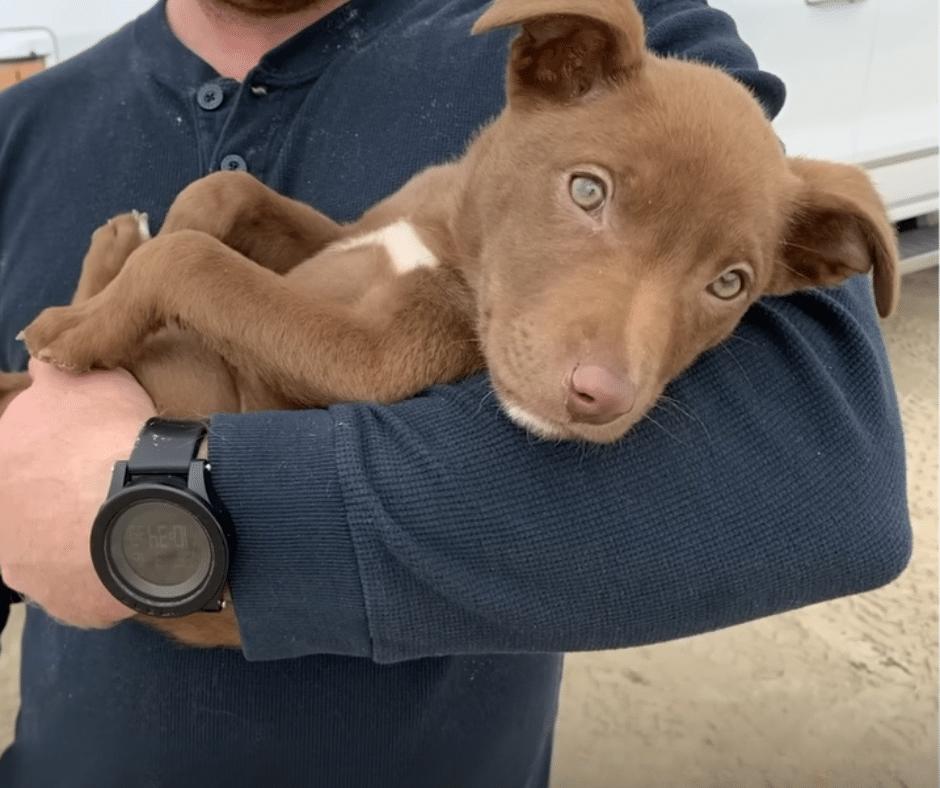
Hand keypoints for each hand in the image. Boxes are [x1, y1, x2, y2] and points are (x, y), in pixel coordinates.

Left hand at [0, 359, 155, 627]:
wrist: (143, 504)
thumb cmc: (105, 439)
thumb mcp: (81, 383)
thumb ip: (56, 374)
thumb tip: (46, 363)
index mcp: (0, 465)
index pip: (13, 460)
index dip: (45, 454)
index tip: (76, 453)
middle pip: (24, 512)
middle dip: (54, 502)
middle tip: (100, 490)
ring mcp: (25, 571)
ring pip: (49, 554)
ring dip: (76, 542)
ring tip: (124, 526)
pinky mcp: (63, 605)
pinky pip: (82, 590)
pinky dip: (104, 575)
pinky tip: (134, 557)